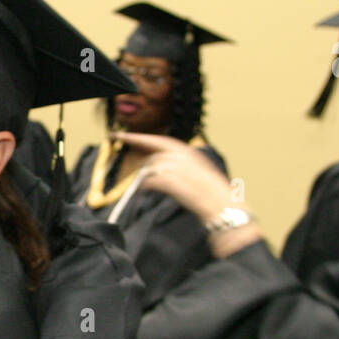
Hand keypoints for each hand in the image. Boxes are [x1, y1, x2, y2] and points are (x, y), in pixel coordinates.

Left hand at [111, 132, 234, 218]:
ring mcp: (171, 166)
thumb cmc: (212, 191)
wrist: (221, 204)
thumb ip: (180, 163)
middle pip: (151, 160)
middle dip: (149, 170)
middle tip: (151, 177)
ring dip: (153, 182)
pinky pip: (148, 183)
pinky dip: (149, 189)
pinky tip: (161, 193)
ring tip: (172, 190)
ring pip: (148, 172)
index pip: (156, 140)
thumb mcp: (198, 169)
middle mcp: (177, 155)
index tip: (118, 135)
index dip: (135, 138)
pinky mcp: (166, 180)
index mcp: (186, 150)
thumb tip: (159, 167)